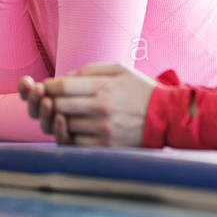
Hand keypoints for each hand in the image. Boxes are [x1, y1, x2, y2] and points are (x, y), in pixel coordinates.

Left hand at [34, 63, 155, 146]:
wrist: (168, 117)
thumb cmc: (142, 91)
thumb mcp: (121, 70)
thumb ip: (90, 69)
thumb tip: (63, 77)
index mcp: (104, 86)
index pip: (61, 86)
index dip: (48, 86)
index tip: (47, 87)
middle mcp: (101, 107)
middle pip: (58, 105)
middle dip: (49, 102)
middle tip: (50, 100)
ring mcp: (103, 129)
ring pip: (64, 124)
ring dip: (59, 119)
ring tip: (66, 113)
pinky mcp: (106, 146)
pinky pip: (75, 142)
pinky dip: (71, 134)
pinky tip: (77, 128)